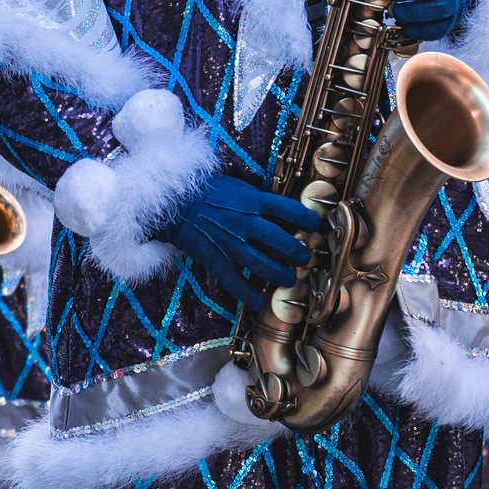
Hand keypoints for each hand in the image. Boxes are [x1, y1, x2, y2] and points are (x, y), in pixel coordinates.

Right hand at [152, 174, 323, 311]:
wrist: (172, 203)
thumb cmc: (206, 191)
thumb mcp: (237, 186)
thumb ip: (258, 198)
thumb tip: (281, 208)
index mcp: (253, 200)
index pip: (289, 209)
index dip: (307, 219)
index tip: (315, 226)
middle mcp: (246, 222)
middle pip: (282, 242)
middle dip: (298, 253)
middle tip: (304, 258)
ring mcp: (231, 242)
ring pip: (264, 264)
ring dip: (281, 275)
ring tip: (289, 279)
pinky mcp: (216, 258)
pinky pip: (236, 282)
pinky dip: (249, 295)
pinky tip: (259, 302)